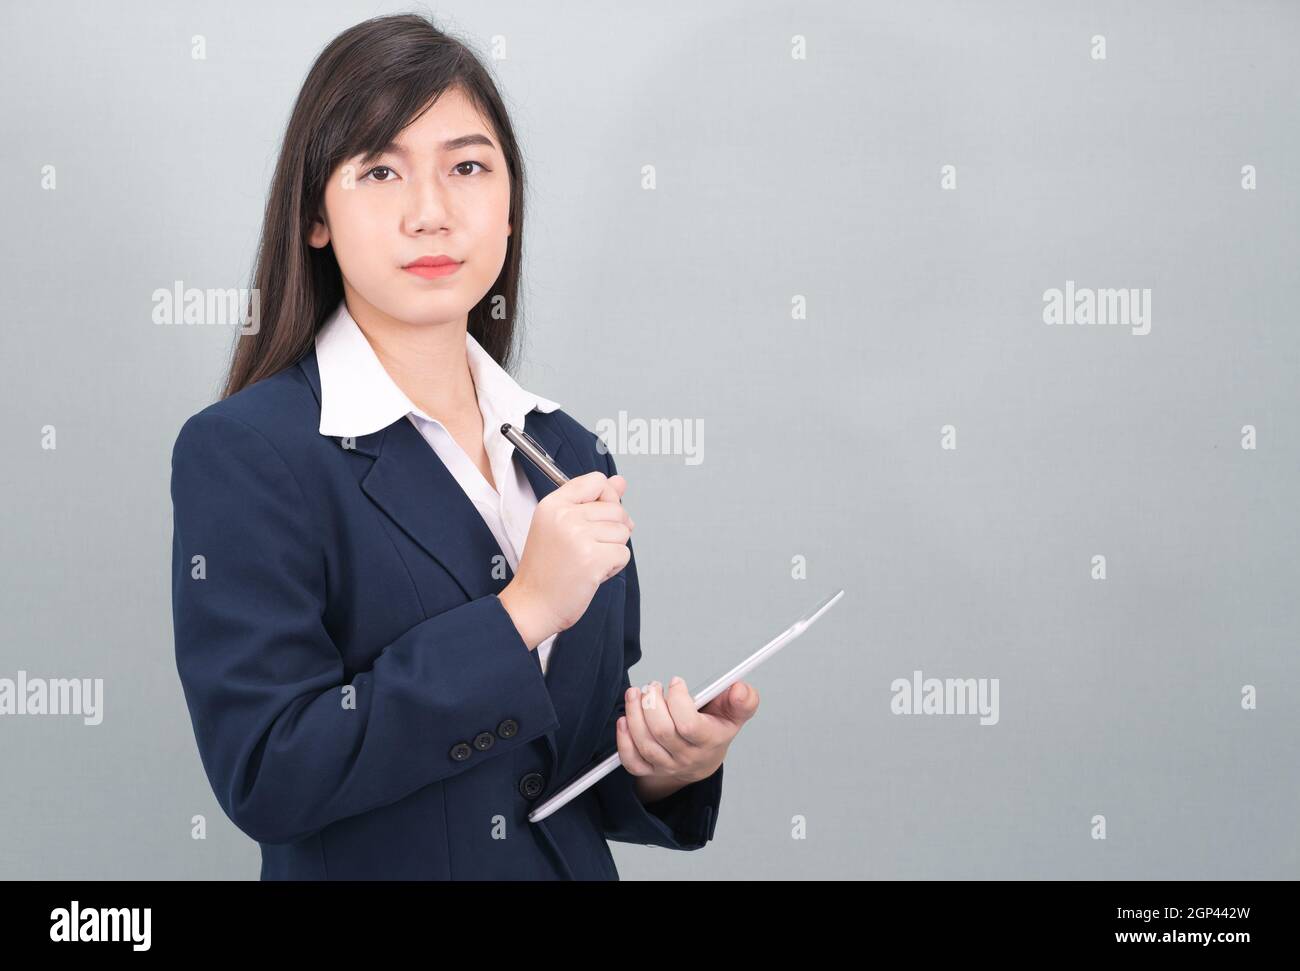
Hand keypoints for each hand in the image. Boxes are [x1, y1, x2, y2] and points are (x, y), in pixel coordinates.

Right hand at [499, 471, 633, 646]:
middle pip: (616, 509)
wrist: (533, 604)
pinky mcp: (593, 559)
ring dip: (611, 550)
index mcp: (553, 504)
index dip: (606, 498)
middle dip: (611, 531)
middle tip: (586, 548)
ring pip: (623, 532)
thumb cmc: (546, 569)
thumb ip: (593, 501)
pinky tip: (591, 573)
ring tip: (586, 561)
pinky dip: (613, 567)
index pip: (596, 481)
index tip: (597, 516)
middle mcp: (565, 516)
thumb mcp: (560, 525)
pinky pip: (623, 554)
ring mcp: (579, 537)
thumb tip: (621, 482)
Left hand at [615, 678, 759, 791]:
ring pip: (645, 744)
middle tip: (651, 686)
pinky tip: (625, 720)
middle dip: (651, 703)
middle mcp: (687, 757)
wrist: (704, 759)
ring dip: (634, 714)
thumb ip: (743, 700)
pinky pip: (632, 761)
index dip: (678, 700)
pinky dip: (623, 741)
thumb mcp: (735, 713)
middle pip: (662, 732)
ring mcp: (667, 765)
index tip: (676, 681)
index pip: (689, 724)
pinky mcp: (650, 770)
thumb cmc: (716, 728)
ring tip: (635, 694)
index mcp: (709, 741)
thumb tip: (739, 689)